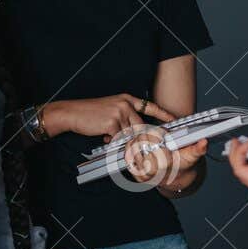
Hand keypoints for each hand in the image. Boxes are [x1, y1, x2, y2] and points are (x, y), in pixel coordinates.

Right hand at [43, 95, 177, 141]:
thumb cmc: (90, 113)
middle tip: (149, 149)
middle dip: (143, 139)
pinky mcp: (112, 123)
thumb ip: (124, 119)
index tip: (174, 119)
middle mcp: (126, 104)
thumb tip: (133, 134)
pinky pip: (119, 138)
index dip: (163, 113)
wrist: (72, 112)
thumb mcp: (111, 110)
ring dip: (125, 142)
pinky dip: (114, 141)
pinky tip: (105, 137)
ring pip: (130, 134)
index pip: (150, 106)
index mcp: (127, 99)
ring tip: (119, 144)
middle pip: (141, 126)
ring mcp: (119, 112)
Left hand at [125, 136, 207, 191]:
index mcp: (164, 165)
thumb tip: (204, 143)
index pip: (152, 142)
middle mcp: (151, 172)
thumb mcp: (192, 156)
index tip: (162, 133)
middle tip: (154, 135)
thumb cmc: (184, 163)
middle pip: (140, 143)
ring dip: (138, 141)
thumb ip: (198, 149)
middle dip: (147, 136)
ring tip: (147, 140)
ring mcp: (142, 174)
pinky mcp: (135, 175)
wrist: (177, 177)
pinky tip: (140, 147)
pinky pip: (128, 157)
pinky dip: (132, 149)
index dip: (157, 134)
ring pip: (132, 148)